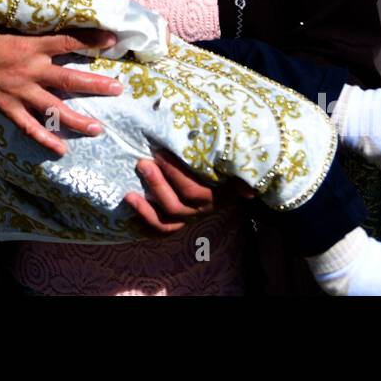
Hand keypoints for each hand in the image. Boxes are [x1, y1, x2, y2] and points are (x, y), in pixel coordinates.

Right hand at [0, 23, 120, 154]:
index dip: (90, 40)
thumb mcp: (6, 28)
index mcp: (29, 44)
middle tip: (117, 88)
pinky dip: (44, 138)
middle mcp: (28, 69)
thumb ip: (31, 33)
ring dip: (77, 119)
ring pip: (53, 108)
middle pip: (69, 77)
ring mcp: (18, 91)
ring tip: (97, 129)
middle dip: (95, 84)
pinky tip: (60, 149)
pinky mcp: (6, 107)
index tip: (112, 40)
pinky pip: (29, 127)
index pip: (67, 40)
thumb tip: (53, 28)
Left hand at [124, 150, 254, 234]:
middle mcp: (204, 209)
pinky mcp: (176, 220)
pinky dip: (144, 215)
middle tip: (143, 162)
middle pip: (178, 205)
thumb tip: (250, 191)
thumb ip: (237, 170)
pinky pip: (160, 226)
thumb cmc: (224, 157)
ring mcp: (190, 216)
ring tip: (134, 181)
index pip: (195, 192)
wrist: (224, 169)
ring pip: (168, 218)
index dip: (176, 175)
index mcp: (220, 194)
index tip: (161, 154)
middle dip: (158, 183)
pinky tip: (130, 198)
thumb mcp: (232, 160)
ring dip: (149, 202)